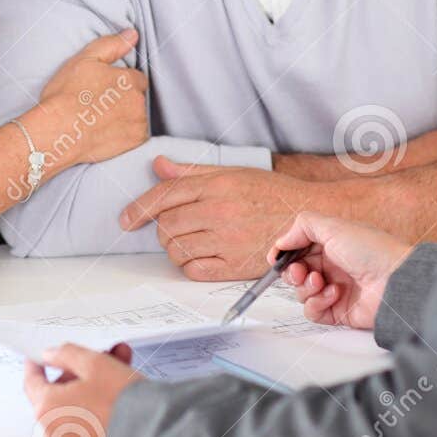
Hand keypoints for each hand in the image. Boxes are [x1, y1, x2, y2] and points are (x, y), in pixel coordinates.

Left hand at [22, 342, 141, 436]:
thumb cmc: (121, 402)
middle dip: (78, 370)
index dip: (37, 365)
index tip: (40, 356)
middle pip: (58, 391)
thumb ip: (66, 354)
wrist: (151, 433)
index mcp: (46, 409)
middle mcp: (54, 431)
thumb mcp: (93, 363)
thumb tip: (50, 355)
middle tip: (98, 354)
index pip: (32, 382)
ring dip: (93, 382)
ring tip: (119, 362)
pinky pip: (88, 419)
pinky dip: (98, 403)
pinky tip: (120, 387)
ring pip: (77, 403)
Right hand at [34, 29, 149, 164]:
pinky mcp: (133, 144)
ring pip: (137, 116)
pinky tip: (105, 133)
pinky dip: (124, 135)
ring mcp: (138, 124)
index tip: (104, 88)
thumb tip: (132, 34)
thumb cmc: (66, 95)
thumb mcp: (84, 60)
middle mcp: (139, 102)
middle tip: (99, 104)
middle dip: (124, 99)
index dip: (120, 82)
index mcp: (130, 80)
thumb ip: (111, 45)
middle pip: (138, 97)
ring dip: (126, 117)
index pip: (136, 78)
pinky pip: (135, 136)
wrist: (56, 132)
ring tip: (100, 119)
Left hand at [120, 157, 329, 279]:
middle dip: (162, 229)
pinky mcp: (237, 265)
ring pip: (177, 250)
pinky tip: (200, 256)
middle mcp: (220, 211)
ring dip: (174, 248)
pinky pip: (194, 270)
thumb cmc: (271, 193)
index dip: (139, 209)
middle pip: (166, 226)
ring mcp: (228, 240)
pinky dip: (189, 265)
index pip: (164, 196)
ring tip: (190, 241)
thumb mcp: (233, 172)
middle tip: (173, 228)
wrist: (309, 216)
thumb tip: (159, 166)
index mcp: (217, 185)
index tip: (126, 220)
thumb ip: (192, 172)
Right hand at [271, 211, 411, 329]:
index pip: (296, 250)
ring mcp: (333, 290)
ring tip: (322, 281)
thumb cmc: (372, 251)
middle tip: (300, 271)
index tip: (276, 258)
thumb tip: (282, 241)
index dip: (284, 254)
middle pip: (294, 273)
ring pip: (300, 293)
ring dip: (306, 287)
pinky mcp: (337, 311)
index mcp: (329, 245)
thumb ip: (303, 227)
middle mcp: (330, 267)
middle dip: (292, 272)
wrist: (396, 281)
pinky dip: (317, 303)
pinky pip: (312, 311)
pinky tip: (334, 294)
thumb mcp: (334, 227)